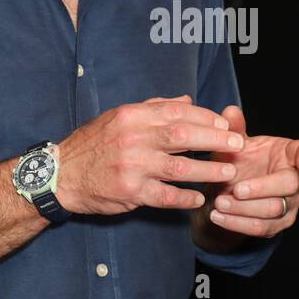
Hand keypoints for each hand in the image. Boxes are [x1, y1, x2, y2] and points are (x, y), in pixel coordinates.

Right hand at [56, 95, 244, 214]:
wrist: (61, 174)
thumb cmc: (94, 143)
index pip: (177, 112)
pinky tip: (199, 198)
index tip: (225, 124)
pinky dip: (184, 198)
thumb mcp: (120, 116)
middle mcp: (133, 138)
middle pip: (182, 136)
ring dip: (207, 170)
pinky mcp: (129, 192)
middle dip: (214, 140)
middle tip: (237, 144)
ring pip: (178, 168)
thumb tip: (188, 100)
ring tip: (228, 171)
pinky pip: (164, 196)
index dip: (205, 118)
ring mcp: (132, 166)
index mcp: (133, 116)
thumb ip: (155, 107)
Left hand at [203, 105, 298, 237]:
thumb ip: (234, 130)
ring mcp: (289, 204)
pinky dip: (238, 223)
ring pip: (273, 209)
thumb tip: (230, 112)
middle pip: (289, 184)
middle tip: (236, 189)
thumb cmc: (239, 162)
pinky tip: (218, 217)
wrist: (226, 192)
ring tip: (220, 203)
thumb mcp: (233, 145)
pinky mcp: (277, 225)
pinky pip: (261, 227)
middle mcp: (295, 179)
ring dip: (245, 208)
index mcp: (289, 154)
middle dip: (261, 188)